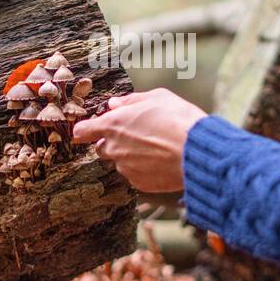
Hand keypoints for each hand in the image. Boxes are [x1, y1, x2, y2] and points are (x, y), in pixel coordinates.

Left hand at [72, 88, 206, 192]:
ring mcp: (126, 168)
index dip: (84, 130)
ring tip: (157, 148)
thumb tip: (114, 104)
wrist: (196, 152)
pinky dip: (145, 169)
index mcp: (113, 125)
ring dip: (131, 156)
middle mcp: (114, 148)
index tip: (86, 131)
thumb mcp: (157, 97)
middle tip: (137, 135)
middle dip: (113, 142)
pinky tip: (162, 161)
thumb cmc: (178, 120)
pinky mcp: (140, 184)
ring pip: (121, 162)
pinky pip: (136, 175)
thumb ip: (131, 100)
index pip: (82, 130)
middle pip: (102, 148)